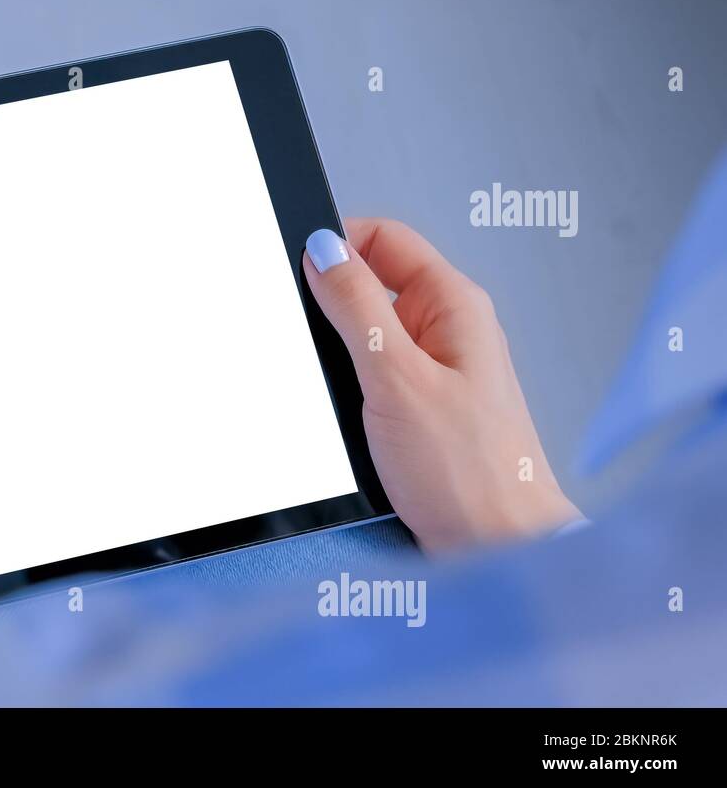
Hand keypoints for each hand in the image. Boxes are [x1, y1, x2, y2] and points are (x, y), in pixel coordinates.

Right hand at [302, 218, 581, 550]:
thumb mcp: (396, 378)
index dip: (335, 243)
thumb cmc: (470, 474)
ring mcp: (433, 368)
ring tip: (332, 384)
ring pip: (364, 333)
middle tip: (303, 332)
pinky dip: (345, 385)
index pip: (384, 239)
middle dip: (328, 302)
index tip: (292, 265)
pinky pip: (369, 375)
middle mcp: (446, 330)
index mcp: (453, 305)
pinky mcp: (417, 406)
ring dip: (335, 350)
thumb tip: (322, 249)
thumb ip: (356, 308)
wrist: (496, 547)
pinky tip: (340, 412)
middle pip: (370, 283)